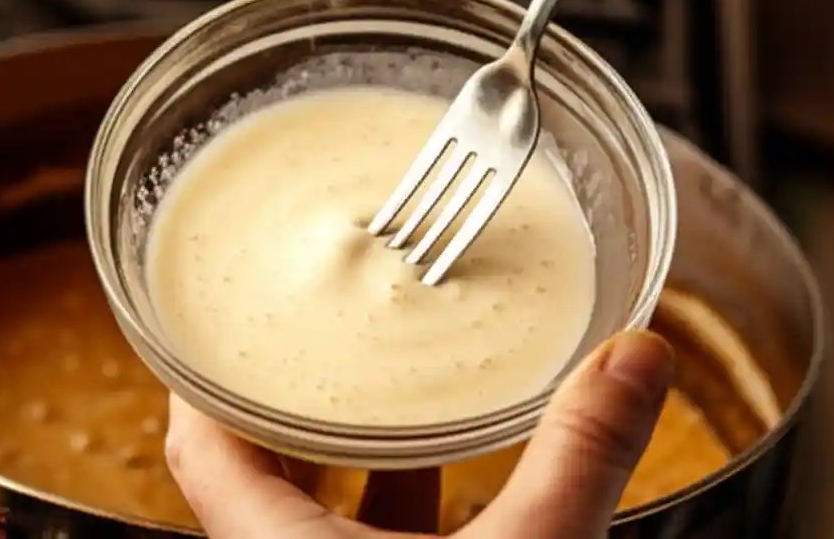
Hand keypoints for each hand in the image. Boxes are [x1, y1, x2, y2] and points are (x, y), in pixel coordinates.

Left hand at [164, 330, 674, 538]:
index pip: (197, 444)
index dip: (199, 376)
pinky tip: (441, 486)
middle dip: (284, 402)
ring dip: (342, 459)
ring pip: (307, 518)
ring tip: (380, 391)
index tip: (219, 315)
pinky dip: (388, 514)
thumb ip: (582, 453)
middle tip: (311, 334)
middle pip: (251, 471)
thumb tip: (636, 354)